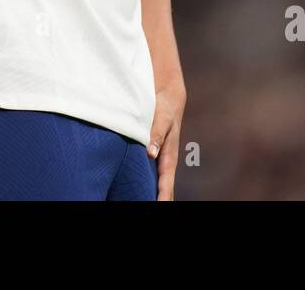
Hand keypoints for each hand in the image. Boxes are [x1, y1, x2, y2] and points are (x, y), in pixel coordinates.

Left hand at [146, 83, 185, 200]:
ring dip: (151, 194)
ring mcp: (159, 160)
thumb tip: (151, 154)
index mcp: (169, 157)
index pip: (167, 184)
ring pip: (157, 183)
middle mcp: (165, 162)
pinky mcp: (152, 155)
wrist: (168, 98)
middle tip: (144, 206)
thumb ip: (156, 134)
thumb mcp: (162, 118)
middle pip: (163, 189)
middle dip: (158, 200)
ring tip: (139, 201)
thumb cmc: (165, 109)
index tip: (159, 206)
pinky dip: (146, 185)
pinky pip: (151, 174)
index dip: (163, 198)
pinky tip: (135, 190)